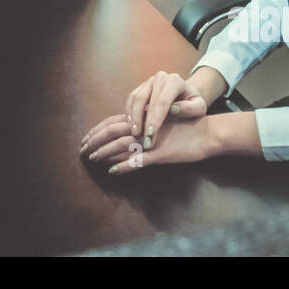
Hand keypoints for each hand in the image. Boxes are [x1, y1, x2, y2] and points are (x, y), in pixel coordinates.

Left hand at [79, 112, 215, 173]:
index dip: (96, 131)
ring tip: (91, 158)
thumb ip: (143, 126)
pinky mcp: (160, 154)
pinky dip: (124, 165)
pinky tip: (113, 170)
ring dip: (103, 152)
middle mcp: (144, 126)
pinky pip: (138, 160)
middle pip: (112, 131)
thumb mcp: (160, 124)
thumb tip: (125, 135)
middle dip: (94, 140)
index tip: (85, 139)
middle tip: (82, 149)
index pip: (112, 122)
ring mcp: (151, 140)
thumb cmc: (184, 129)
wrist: (206, 133)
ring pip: (120, 145)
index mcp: (143, 118)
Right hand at [125, 70, 210, 148]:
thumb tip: (174, 109)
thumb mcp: (199, 108)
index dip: (155, 119)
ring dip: (133, 117)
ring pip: (136, 98)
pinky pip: (131, 99)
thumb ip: (190, 108)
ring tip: (135, 134)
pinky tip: (132, 126)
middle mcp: (160, 78)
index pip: (162, 101)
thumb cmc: (194, 104)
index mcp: (175, 81)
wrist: (187, 96)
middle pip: (146, 99)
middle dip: (142, 121)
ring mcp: (149, 81)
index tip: (151, 135)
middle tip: (141, 138)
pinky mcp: (141, 87)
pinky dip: (130, 113)